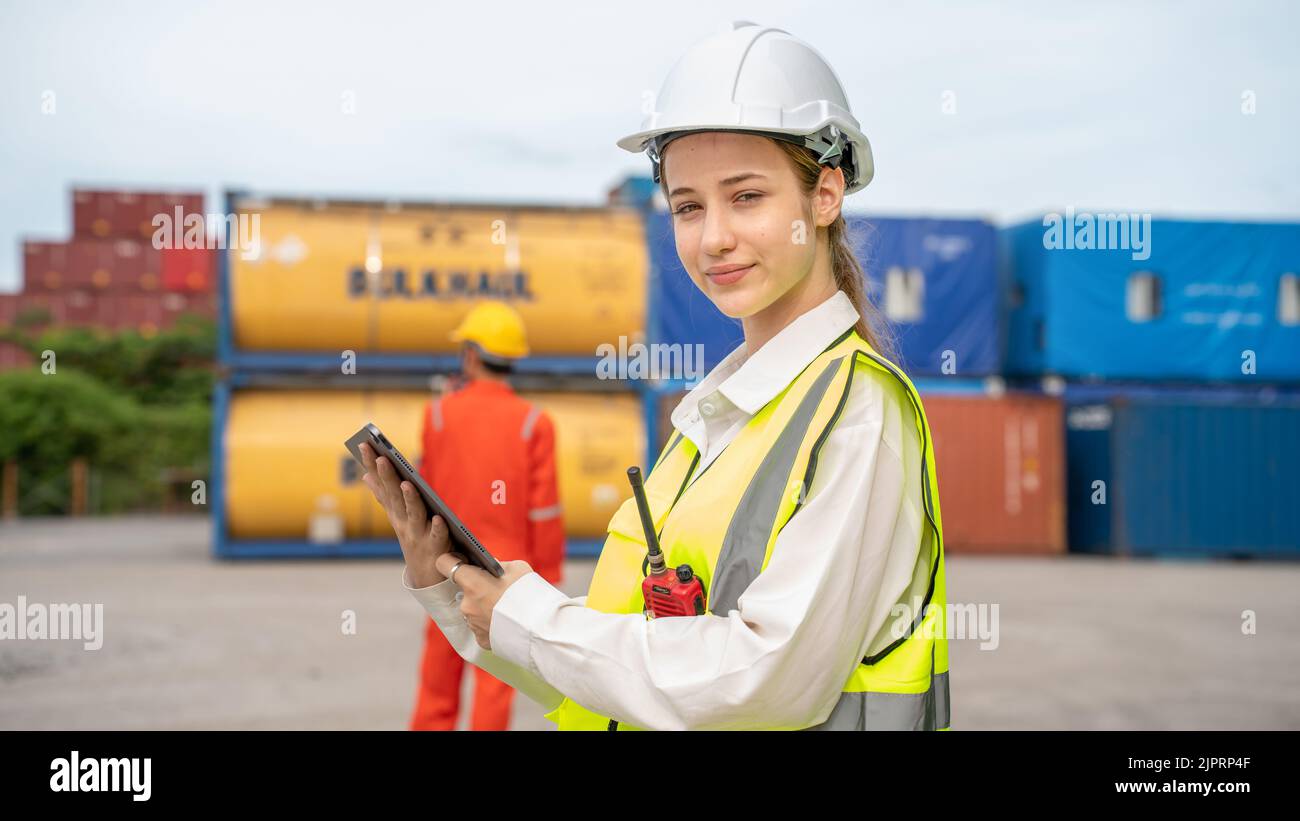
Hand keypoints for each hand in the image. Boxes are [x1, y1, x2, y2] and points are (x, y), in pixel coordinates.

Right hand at [359, 441, 450, 587]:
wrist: (426, 574)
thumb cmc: (413, 538)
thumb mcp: (396, 517)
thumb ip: (384, 496)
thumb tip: (367, 474)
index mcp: (395, 511)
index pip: (382, 483)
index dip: (372, 465)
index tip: (364, 444)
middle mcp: (404, 521)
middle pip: (395, 496)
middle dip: (387, 476)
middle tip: (382, 457)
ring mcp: (419, 534)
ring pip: (414, 514)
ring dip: (410, 499)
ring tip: (407, 483)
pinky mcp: (436, 546)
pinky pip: (437, 536)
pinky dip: (438, 528)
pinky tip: (439, 519)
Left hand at [436, 553, 533, 649]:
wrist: (541, 629)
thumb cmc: (531, 594)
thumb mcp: (517, 568)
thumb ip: (498, 566)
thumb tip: (489, 566)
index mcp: (472, 582)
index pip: (445, 564)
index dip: (451, 560)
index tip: (460, 560)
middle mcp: (466, 604)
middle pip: (465, 590)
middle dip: (478, 588)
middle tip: (498, 589)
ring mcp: (472, 624)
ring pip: (473, 610)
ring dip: (484, 607)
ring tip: (505, 608)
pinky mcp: (480, 639)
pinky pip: (482, 627)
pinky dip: (491, 624)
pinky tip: (506, 622)